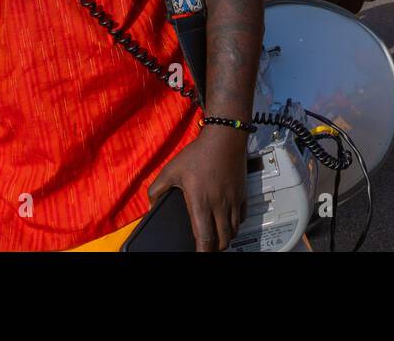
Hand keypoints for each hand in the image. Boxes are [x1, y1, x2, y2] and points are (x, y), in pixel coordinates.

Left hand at [147, 126, 247, 250]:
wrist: (225, 137)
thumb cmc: (199, 153)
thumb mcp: (171, 169)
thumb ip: (157, 189)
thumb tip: (150, 205)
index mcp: (201, 203)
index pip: (205, 238)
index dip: (202, 252)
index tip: (198, 255)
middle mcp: (219, 205)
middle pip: (223, 240)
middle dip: (214, 248)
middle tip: (206, 247)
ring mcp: (233, 201)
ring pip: (234, 231)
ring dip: (226, 237)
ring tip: (216, 236)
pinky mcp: (242, 194)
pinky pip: (242, 218)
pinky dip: (235, 224)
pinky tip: (227, 220)